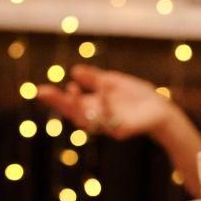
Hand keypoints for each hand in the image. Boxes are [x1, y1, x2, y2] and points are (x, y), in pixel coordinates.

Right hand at [38, 65, 179, 140]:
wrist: (161, 109)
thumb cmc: (136, 96)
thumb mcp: (112, 81)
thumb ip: (94, 78)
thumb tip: (74, 71)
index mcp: (92, 106)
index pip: (69, 104)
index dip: (54, 99)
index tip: (39, 90)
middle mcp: (97, 117)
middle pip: (73, 113)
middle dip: (60, 103)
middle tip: (46, 92)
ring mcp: (108, 125)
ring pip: (88, 120)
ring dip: (79, 105)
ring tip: (71, 89)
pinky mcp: (122, 130)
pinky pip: (111, 118)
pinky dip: (107, 103)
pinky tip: (104, 89)